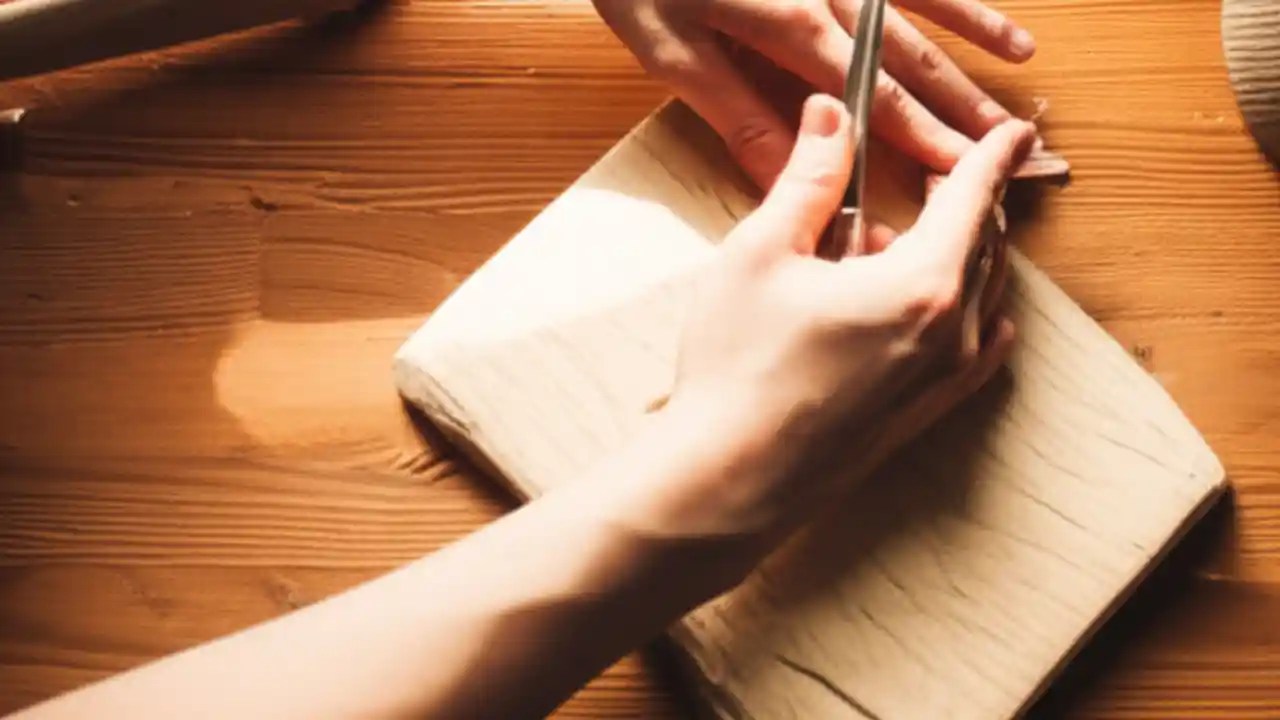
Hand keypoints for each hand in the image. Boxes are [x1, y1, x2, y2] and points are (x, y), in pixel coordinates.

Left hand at [594, 0, 1035, 188]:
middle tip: (1008, 142)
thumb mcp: (673, 55)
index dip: (921, 139)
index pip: (873, 99)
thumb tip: (790, 179)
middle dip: (960, 104)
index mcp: (792, 25)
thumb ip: (736, 115)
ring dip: (971, 34)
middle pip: (910, 56)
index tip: (962, 173)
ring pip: (920, 3)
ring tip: (1021, 64)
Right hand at [656, 94, 1034, 539]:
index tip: (1013, 131)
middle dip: (965, 202)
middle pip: (984, 244)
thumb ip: (807, 180)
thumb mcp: (762, 254)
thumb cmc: (738, 368)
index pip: (972, 197)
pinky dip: (972, 311)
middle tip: (931, 175)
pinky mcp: (926, 414)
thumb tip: (830, 117)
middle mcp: (952, 333)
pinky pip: (978, 349)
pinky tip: (961, 309)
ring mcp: (944, 381)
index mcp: (921, 283)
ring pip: (982, 294)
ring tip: (894, 241)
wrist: (728, 480)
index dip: (991, 155)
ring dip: (957, 254)